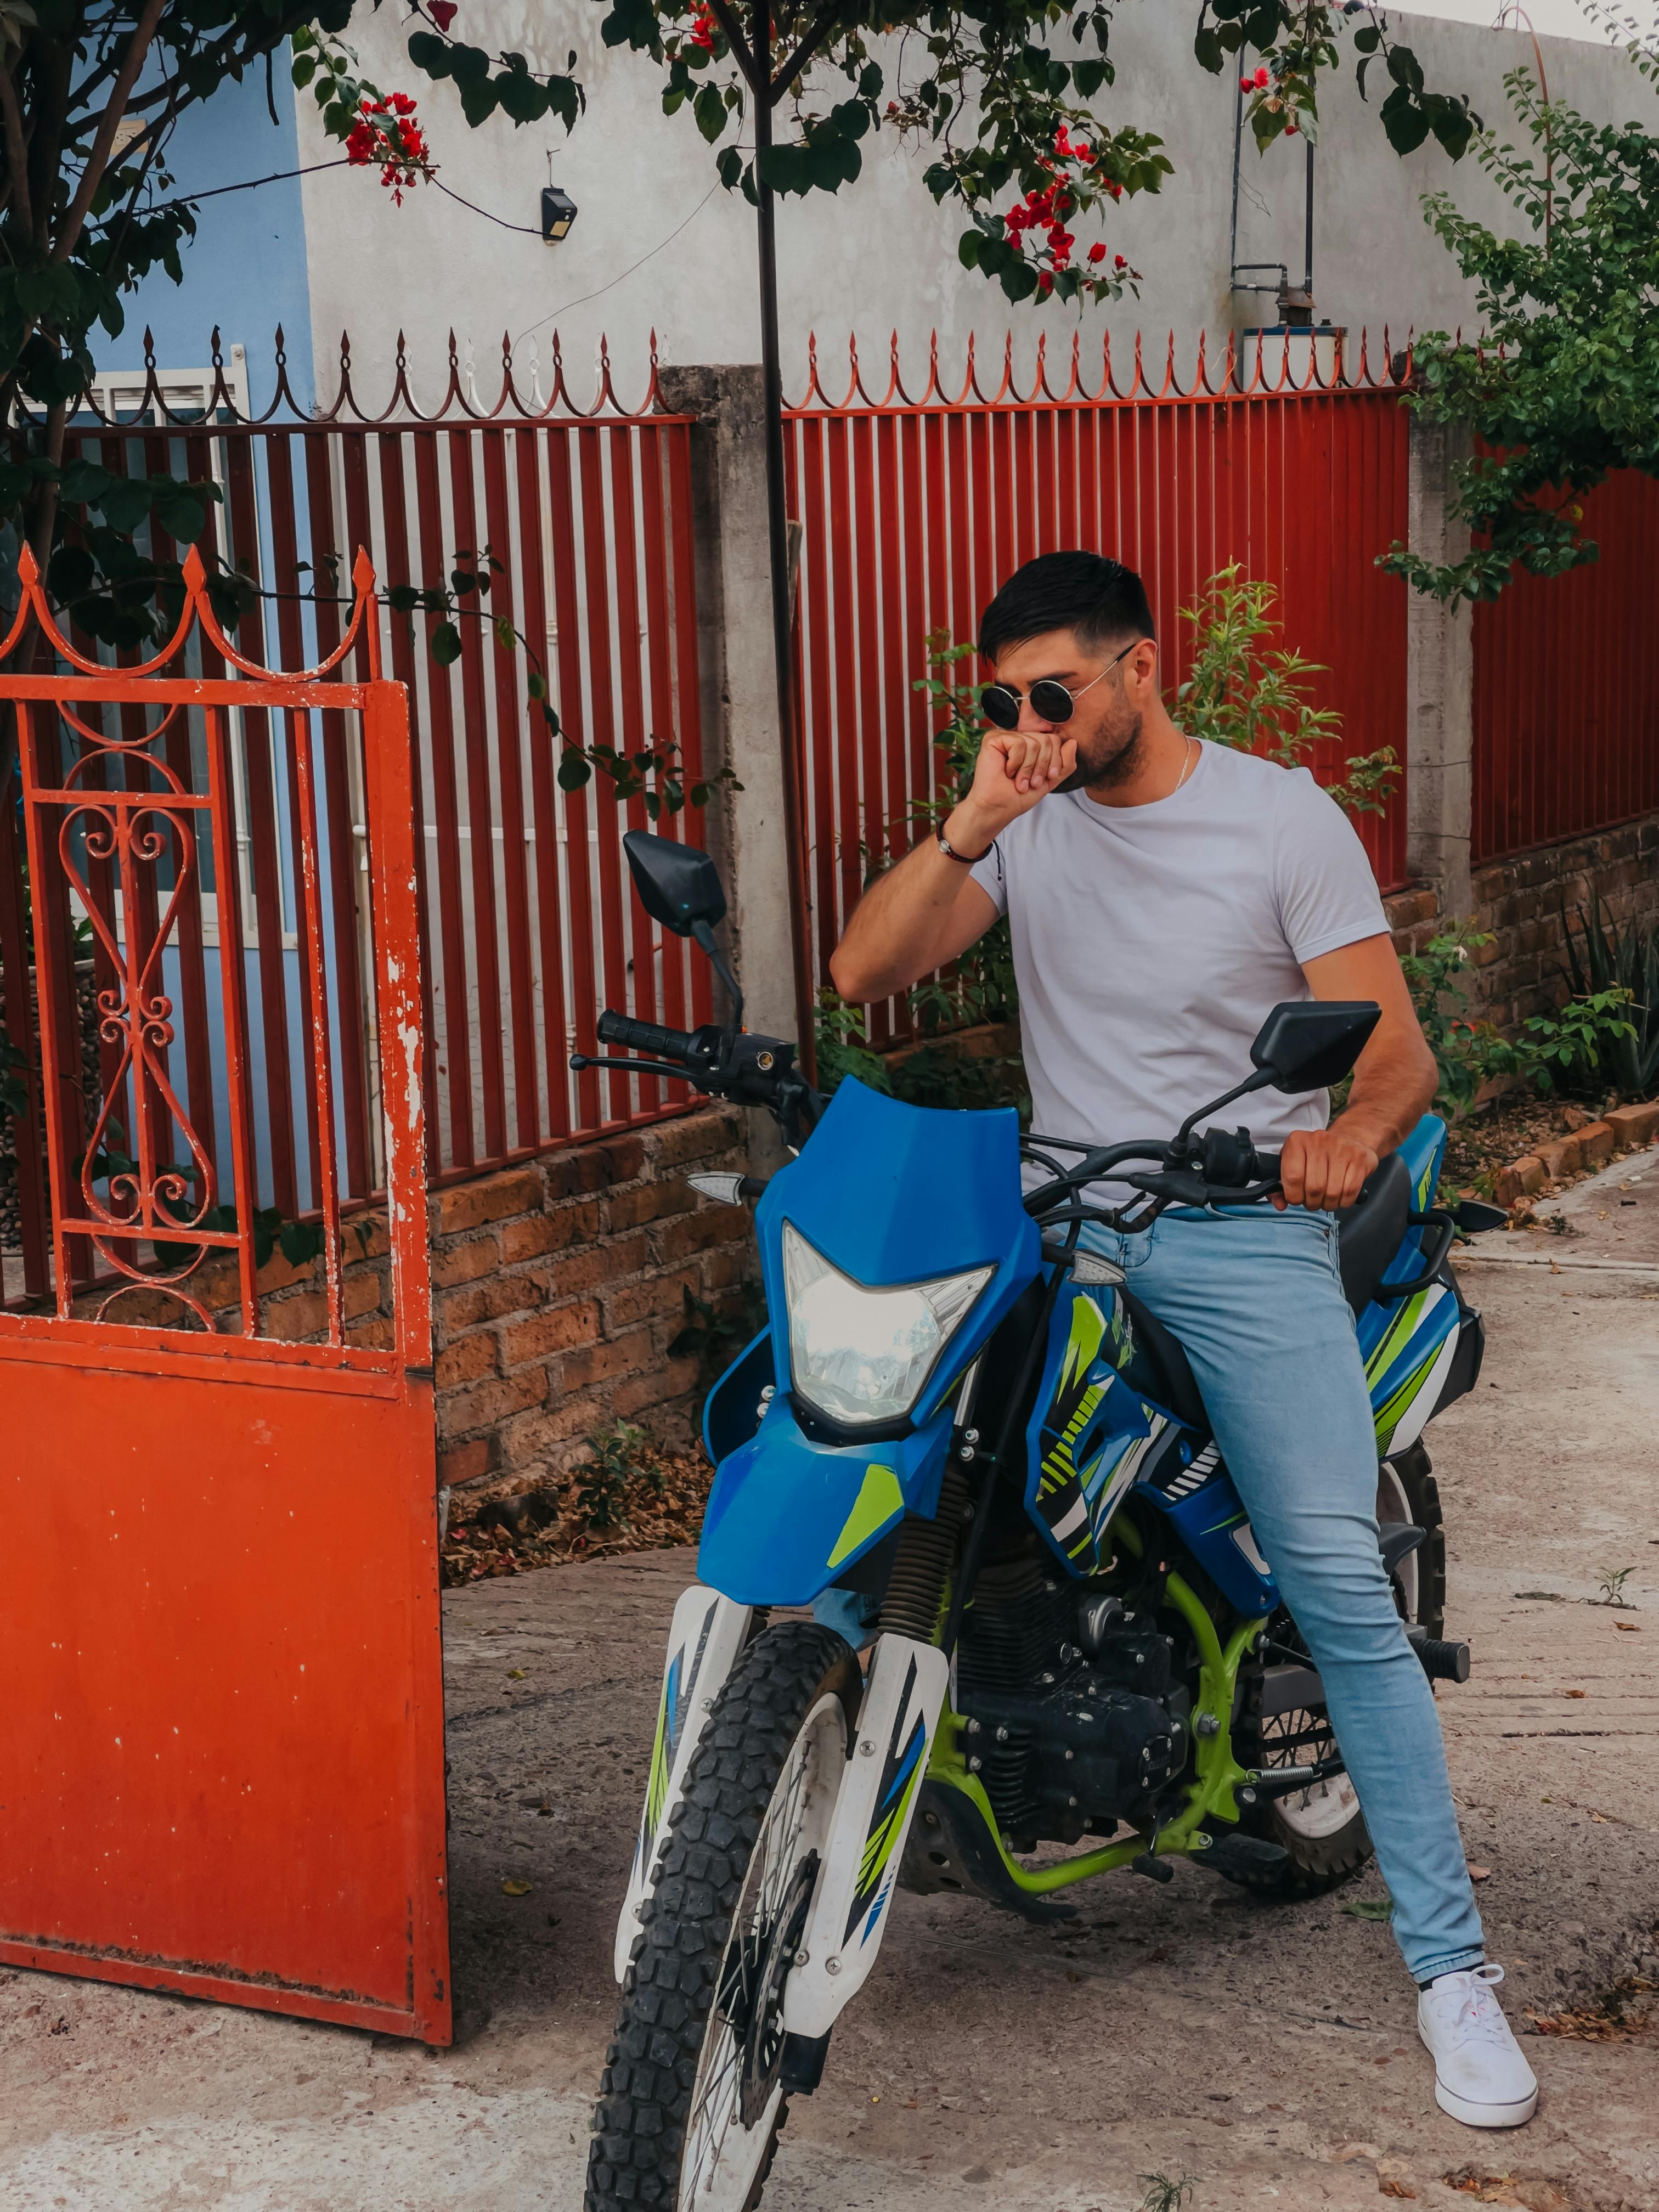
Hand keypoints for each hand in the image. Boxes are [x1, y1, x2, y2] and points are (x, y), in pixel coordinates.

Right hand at [948, 726, 1077, 849]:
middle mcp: (1018, 737)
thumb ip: (1065, 764)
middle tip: (1031, 783)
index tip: (1047, 778)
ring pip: (1033, 742)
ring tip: (1019, 782)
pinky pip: (1018, 743)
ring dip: (1028, 768)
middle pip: (1046, 739)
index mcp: (1030, 745)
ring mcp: (1006, 737)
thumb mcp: (1049, 781)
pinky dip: (1016, 763)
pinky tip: (1007, 772)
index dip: (1054, 760)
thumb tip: (1073, 742)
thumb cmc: (1018, 797)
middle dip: (1042, 766)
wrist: (998, 808)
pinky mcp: (993, 738)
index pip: (1054, 740)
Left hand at [1274, 1124, 1378, 1211]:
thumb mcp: (1294, 1163)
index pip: (1293, 1177)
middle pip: (1314, 1187)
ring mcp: (1341, 1148)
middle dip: (1312, 1202)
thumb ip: (1281, 1185)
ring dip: (1328, 1204)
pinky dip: (1343, 1201)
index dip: (1293, 1196)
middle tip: (1312, 1201)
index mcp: (1297, 1141)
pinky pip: (1350, 1191)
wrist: (1349, 1139)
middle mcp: (1319, 1141)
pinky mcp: (1359, 1158)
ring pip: (1332, 1192)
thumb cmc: (1316, 1156)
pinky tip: (1340, 1197)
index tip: (1296, 1199)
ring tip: (1325, 1200)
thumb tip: (1280, 1205)